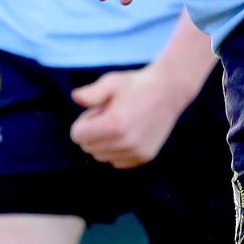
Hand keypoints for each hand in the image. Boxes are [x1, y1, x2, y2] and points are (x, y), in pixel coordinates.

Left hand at [70, 67, 188, 168]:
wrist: (168, 92)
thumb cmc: (136, 85)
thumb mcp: (112, 82)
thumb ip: (91, 93)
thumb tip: (75, 97)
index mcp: (113, 124)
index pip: (77, 136)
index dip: (83, 121)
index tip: (97, 110)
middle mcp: (125, 142)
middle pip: (88, 147)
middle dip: (92, 132)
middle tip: (109, 114)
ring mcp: (136, 152)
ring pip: (101, 156)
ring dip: (104, 142)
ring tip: (119, 123)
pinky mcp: (144, 157)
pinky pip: (116, 161)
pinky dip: (116, 150)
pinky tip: (128, 133)